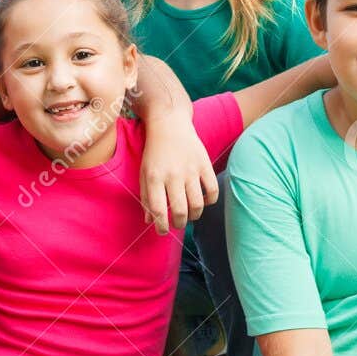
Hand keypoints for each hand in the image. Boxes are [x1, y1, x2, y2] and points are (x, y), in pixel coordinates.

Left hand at [140, 117, 217, 233]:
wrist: (169, 124)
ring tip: (189, 215)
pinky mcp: (205, 164)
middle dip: (179, 224)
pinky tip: (202, 201)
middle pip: (180, 211)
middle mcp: (173, 175)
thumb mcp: (144, 172)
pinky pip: (212, 191)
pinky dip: (209, 201)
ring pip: (197, 205)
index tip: (162, 231)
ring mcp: (191, 169)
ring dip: (194, 216)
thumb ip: (146, 197)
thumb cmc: (154, 152)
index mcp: (154, 177)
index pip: (158, 210)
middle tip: (177, 224)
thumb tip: (150, 221)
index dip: (161, 226)